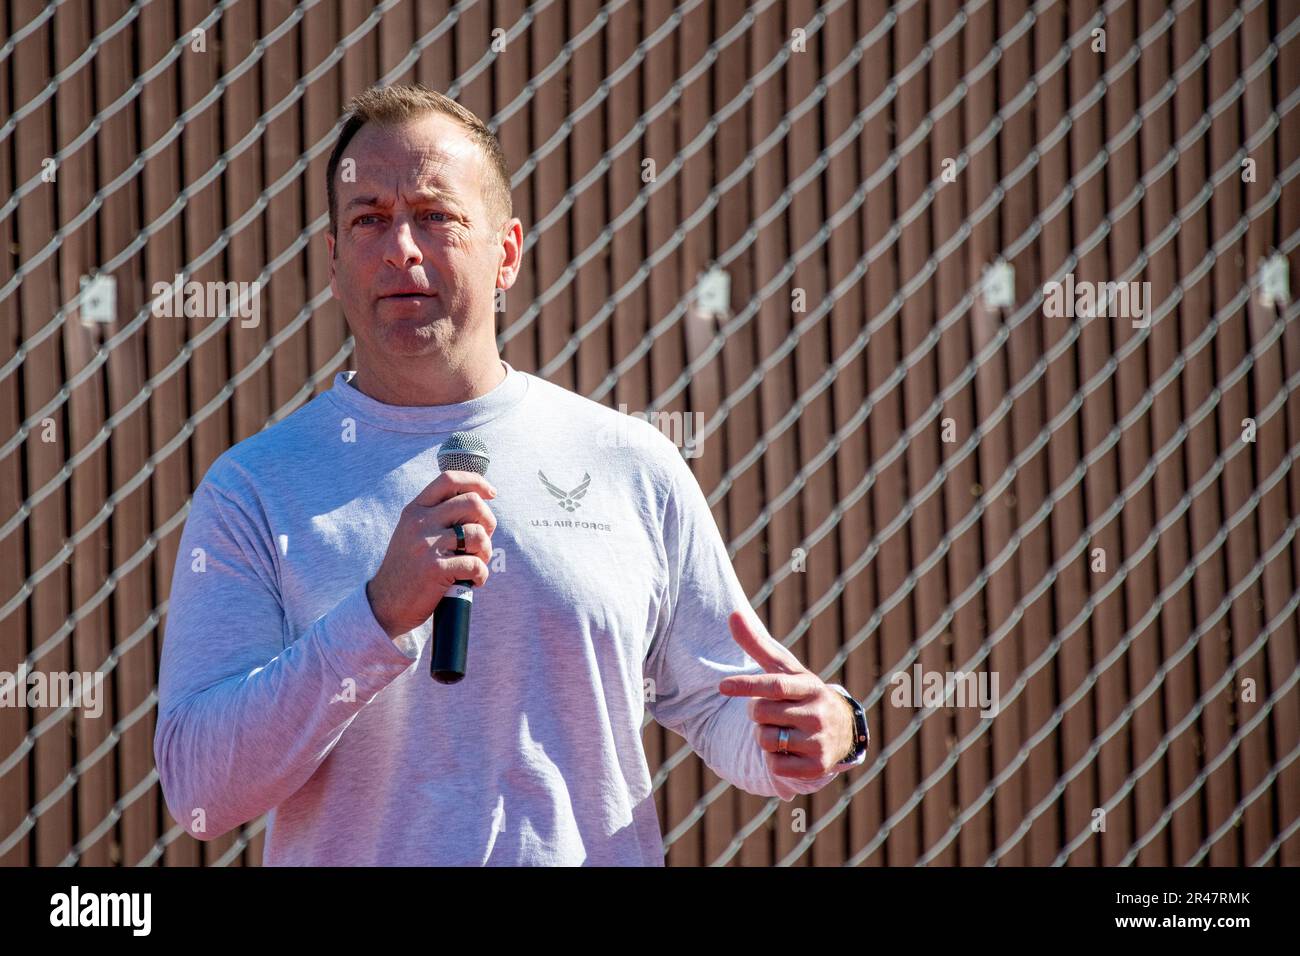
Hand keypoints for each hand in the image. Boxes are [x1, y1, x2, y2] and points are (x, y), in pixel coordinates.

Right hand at [366, 471, 497, 638]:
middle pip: (472, 503)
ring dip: (486, 551)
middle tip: (483, 540)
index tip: (491, 493)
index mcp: (415, 510)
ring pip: (477, 534)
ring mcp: (426, 545)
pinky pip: (475, 564)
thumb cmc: (409, 568)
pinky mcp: (435, 569)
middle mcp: (419, 523)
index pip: (449, 480)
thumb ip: (436, 515)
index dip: (476, 482)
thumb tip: (478, 503)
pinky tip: (473, 581)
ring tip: (477, 563)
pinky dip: (481, 575)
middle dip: (488, 521)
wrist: (385, 603)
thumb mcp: (413, 533)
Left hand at [718, 609, 855, 778]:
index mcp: (809, 685)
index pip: (774, 684)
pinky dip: (775, 761)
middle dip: (757, 714)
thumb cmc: (802, 695)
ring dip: (764, 738)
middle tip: (774, 712)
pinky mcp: (817, 767)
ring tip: (784, 731)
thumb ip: (758, 644)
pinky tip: (791, 751)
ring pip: (765, 741)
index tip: (721, 686)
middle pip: (760, 714)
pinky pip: (775, 767)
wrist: (842, 731)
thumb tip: (733, 614)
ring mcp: (819, 740)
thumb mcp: (785, 670)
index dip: (746, 685)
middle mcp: (817, 712)